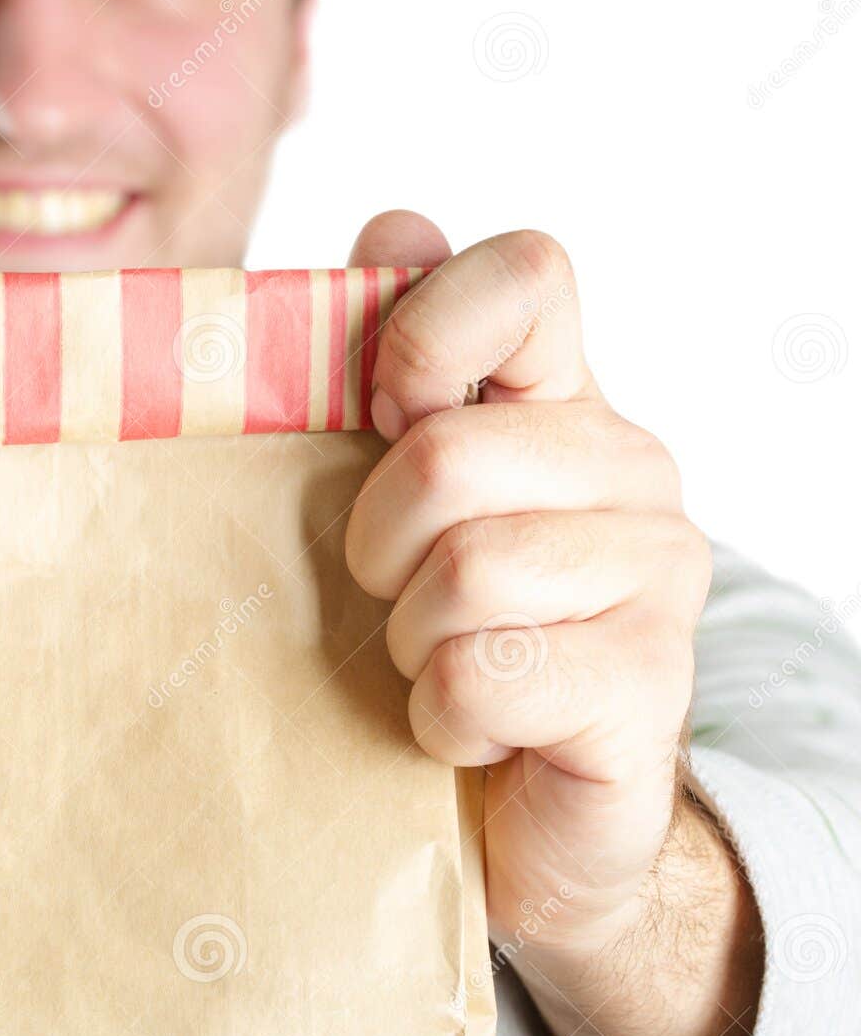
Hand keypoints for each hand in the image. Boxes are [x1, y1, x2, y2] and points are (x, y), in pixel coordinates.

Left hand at [344, 211, 760, 1035]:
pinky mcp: (649, 685)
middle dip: (376, 544)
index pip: (526, 273)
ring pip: (462, 572)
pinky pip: (480, 677)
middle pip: (446, 453)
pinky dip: (440, 717)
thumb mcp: (390, 499)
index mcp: (563, 400)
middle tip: (390, 592)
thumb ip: (383, 368)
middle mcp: (630, 467)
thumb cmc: (439, 634)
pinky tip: (468, 730)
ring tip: (435, 661)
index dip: (422, 331)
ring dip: (408, 639)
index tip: (379, 417)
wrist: (516, 808)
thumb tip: (393, 226)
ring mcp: (658, 574)